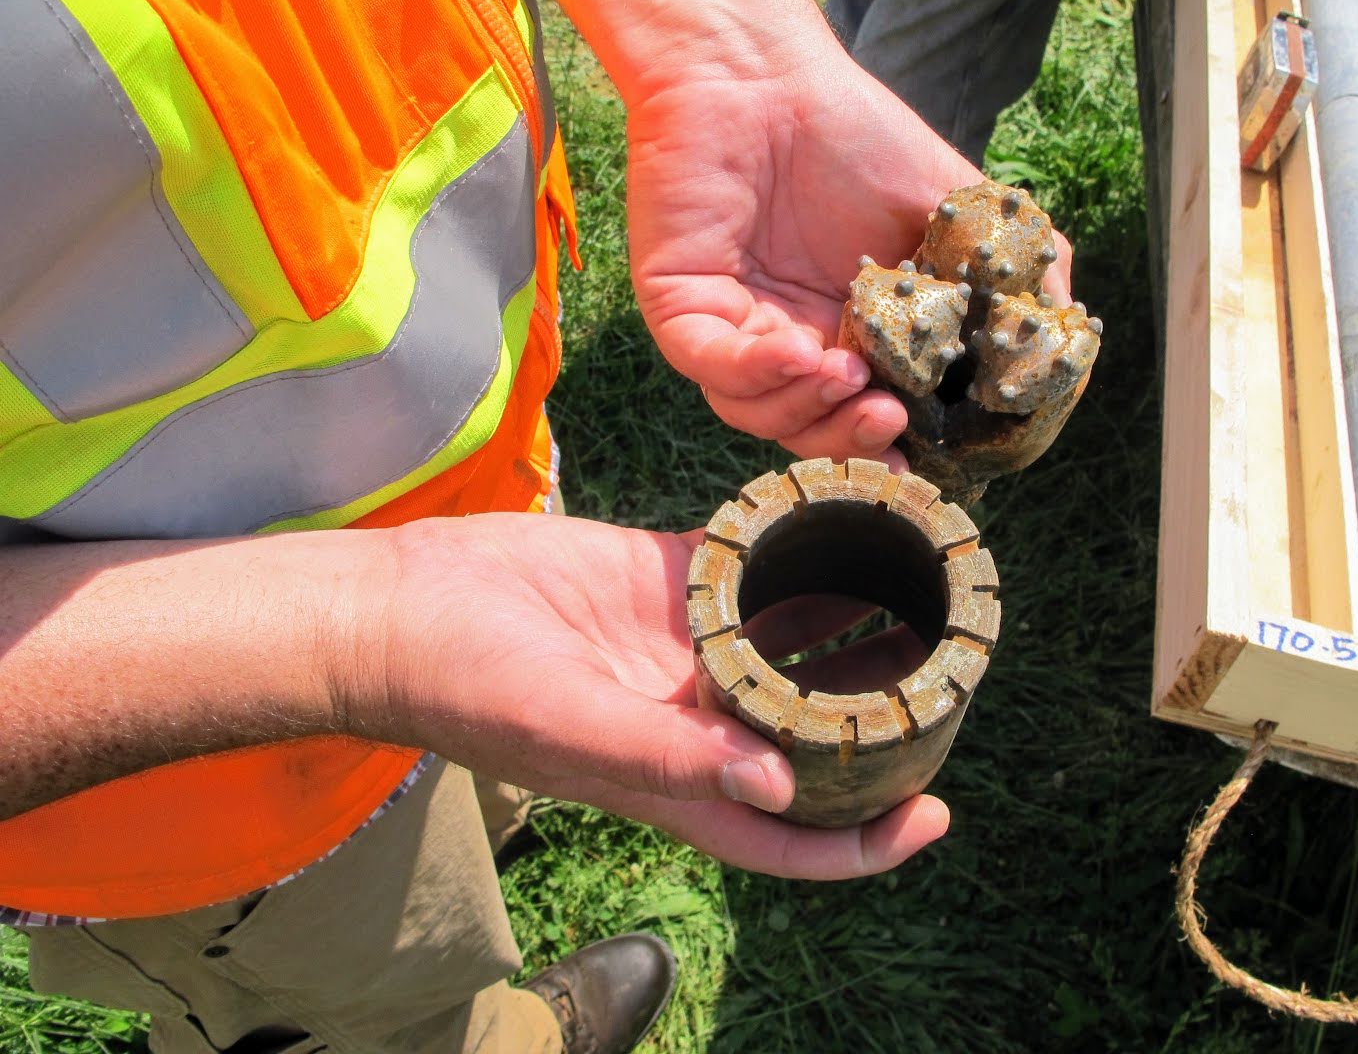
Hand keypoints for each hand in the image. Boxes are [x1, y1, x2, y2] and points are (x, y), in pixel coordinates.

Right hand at [362, 512, 949, 877]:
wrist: (404, 605)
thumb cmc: (469, 685)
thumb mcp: (571, 726)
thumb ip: (669, 756)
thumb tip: (779, 783)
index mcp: (680, 777)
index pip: (790, 830)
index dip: (864, 839)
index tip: (933, 814)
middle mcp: (696, 716)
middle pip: (811, 732)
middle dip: (878, 721)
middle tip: (951, 682)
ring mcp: (684, 645)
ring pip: (791, 642)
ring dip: (849, 628)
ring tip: (923, 600)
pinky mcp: (666, 578)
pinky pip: (748, 565)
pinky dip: (794, 548)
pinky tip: (845, 520)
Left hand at [625, 49, 1073, 459]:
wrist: (762, 71)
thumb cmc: (855, 134)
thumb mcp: (958, 209)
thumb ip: (1010, 275)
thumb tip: (1063, 346)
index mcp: (850, 332)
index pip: (870, 413)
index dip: (899, 442)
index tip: (935, 452)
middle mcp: (789, 341)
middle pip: (813, 429)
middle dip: (853, 439)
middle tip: (892, 423)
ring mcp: (733, 328)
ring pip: (760, 412)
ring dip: (808, 411)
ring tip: (851, 378)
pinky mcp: (681, 306)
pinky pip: (712, 366)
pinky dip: (756, 374)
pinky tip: (799, 354)